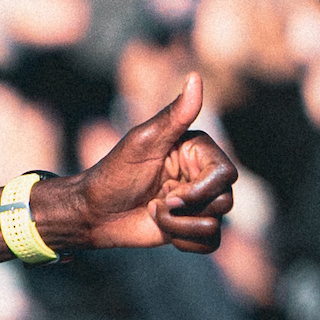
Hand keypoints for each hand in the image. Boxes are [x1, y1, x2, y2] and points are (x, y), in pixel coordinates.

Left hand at [47, 73, 237, 252]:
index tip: (169, 196)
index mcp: (199, 151)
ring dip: (179, 227)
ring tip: (154, 214)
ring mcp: (199, 202)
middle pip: (226, 201)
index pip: (226, 175)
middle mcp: (204, 175)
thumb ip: (173, 114)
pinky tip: (164, 232)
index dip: (201, 191)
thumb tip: (195, 77)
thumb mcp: (142, 141)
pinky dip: (185, 243)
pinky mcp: (192, 226)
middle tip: (155, 205)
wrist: (93, 212)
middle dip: (186, 211)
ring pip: (215, 225)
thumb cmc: (113, 173)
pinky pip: (209, 243)